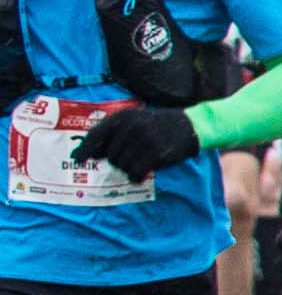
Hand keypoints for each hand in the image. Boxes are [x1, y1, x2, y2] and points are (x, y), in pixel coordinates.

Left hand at [74, 98, 198, 181]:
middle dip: (118, 160)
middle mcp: (130, 128)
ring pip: (122, 166)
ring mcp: (143, 141)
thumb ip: (113, 133)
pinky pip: (135, 173)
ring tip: (141, 161)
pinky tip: (143, 173)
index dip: (85, 148)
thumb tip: (89, 154)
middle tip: (132, 156)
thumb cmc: (158, 125)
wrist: (191, 126)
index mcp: (123, 117)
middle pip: (110, 155)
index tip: (77, 160)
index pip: (96, 134)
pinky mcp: (155, 155)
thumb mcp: (134, 121)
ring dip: (130, 168)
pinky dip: (137, 176)